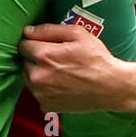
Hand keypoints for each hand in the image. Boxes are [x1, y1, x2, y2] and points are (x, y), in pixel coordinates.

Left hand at [19, 23, 135, 112]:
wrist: (111, 87)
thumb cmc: (96, 59)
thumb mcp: (77, 34)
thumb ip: (48, 30)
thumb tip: (27, 31)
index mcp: (44, 56)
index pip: (23, 45)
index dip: (35, 43)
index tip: (47, 45)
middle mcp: (38, 76)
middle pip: (25, 62)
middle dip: (36, 59)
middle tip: (57, 59)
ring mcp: (41, 94)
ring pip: (29, 78)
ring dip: (39, 73)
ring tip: (60, 72)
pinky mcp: (46, 106)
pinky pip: (37, 93)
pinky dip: (45, 89)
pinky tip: (61, 85)